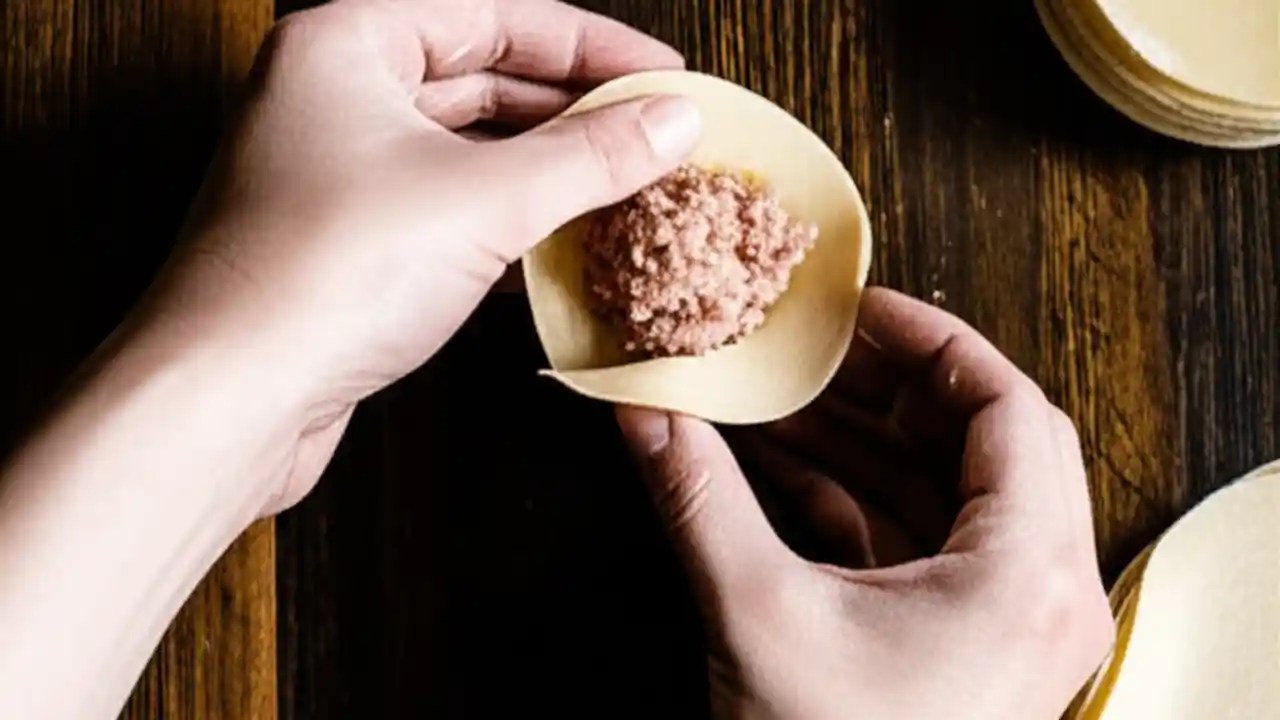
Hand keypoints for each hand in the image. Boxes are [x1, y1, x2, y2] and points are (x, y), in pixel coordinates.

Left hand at [138, 0, 699, 511]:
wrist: (230, 400)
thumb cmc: (324, 273)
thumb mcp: (486, 199)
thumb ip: (590, 155)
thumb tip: (673, 120)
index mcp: (349, 44)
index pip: (498, 18)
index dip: (593, 49)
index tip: (664, 78)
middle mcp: (334, 98)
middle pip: (486, 85)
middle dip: (575, 116)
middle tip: (657, 138)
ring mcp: (338, 175)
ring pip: (469, 156)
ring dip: (548, 176)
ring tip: (628, 191)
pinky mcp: (348, 247)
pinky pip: (448, 215)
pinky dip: (509, 227)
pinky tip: (567, 249)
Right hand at [615, 288, 1114, 719]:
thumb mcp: (755, 618)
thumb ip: (698, 498)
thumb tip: (645, 411)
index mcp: (1027, 574)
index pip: (1008, 407)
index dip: (931, 340)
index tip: (857, 308)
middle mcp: (1038, 591)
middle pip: (983, 440)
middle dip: (888, 386)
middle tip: (813, 343)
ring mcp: (1003, 620)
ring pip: (947, 489)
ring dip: (863, 438)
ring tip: (778, 393)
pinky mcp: (960, 642)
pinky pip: (919, 541)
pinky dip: (853, 496)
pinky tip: (777, 463)